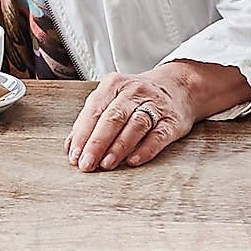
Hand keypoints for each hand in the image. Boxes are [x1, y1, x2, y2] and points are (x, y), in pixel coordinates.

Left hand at [66, 60, 250, 171]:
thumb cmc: (137, 98)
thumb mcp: (112, 99)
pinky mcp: (173, 121)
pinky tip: (133, 161)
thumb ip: (91, 119)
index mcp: (113, 85)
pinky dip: (145, 149)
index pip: (94, 110)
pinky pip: (159, 136)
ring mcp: (155, 105)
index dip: (82, 134)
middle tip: (86, 163)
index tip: (73, 155)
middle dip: (96, 143)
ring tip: (105, 165)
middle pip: (112, 118)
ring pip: (134, 126)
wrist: (179, 87)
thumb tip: (71, 145)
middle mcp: (133, 92)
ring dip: (118, 147)